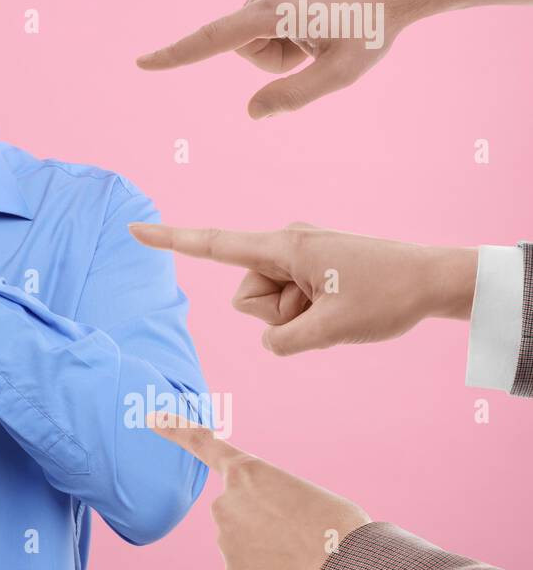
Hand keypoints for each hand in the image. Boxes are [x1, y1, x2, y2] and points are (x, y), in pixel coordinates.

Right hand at [130, 222, 477, 355]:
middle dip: (277, 315)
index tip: (134, 228)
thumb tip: (269, 341)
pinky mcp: (311, 266)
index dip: (170, 239)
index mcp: (284, 247)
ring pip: (269, 304)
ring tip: (339, 308)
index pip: (213, 244)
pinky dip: (309, 313)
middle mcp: (285, 244)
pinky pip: (289, 300)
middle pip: (247, 296)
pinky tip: (342, 306)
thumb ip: (283, 341)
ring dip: (298, 317)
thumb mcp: (330, 330)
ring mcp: (298, 255)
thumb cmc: (387, 297)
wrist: (435, 281)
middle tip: (326, 310)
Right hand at [135, 0, 427, 117]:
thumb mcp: (340, 75)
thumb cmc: (375, 28)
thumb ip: (292, 96)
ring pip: (253, 29)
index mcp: (276, 11)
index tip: (143, 63)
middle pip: (240, 44)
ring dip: (280, 41)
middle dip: (269, 58)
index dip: (176, 55)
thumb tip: (252, 112)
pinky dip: (287, 24)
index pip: (214, 39)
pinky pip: (267, 11)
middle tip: (313, 53)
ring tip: (321, 33)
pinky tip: (323, 16)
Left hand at [149, 413, 369, 569]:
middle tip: (297, 533)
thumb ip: (270, 502)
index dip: (174, 428)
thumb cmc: (340, 527)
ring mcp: (224, 538)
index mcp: (247, 472)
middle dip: (260, 521)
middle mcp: (225, 501)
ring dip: (265, 548)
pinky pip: (246, 569)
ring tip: (300, 554)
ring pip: (242, 541)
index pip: (201, 443)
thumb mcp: (304, 496)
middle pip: (236, 510)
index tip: (149, 416)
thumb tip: (262, 530)